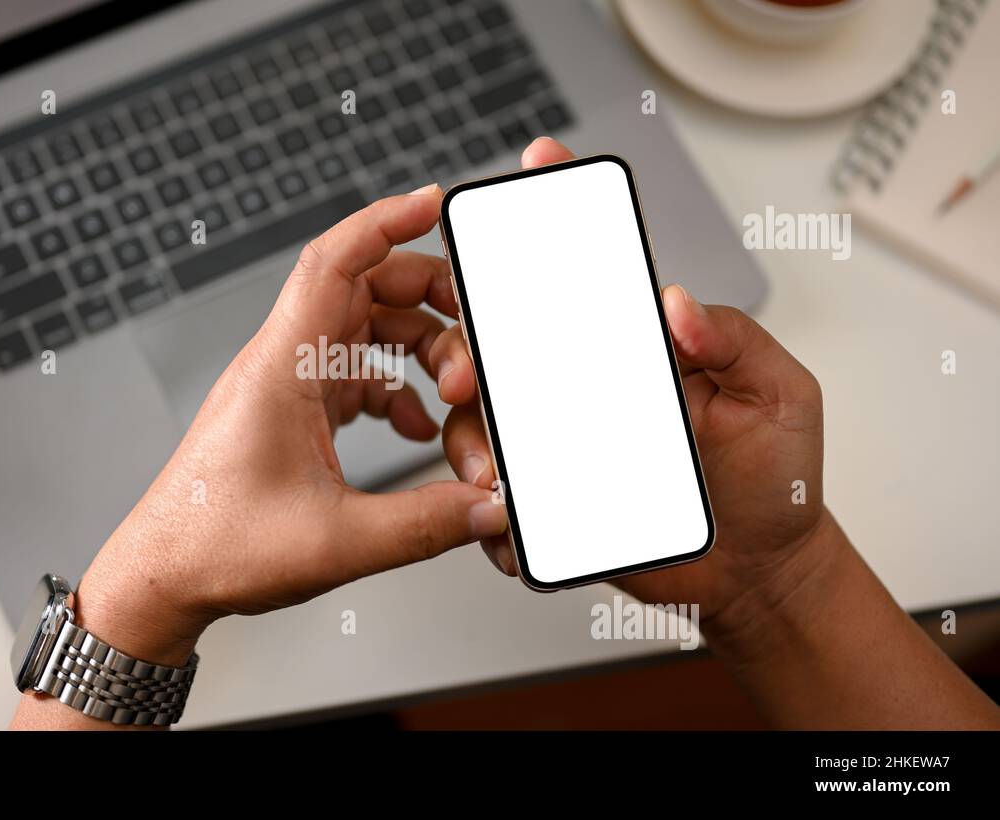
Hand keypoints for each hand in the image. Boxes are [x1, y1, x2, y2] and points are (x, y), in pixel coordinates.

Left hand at [76, 185, 508, 665]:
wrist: (163, 576)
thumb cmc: (215, 547)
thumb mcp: (337, 541)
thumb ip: (424, 524)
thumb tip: (486, 507)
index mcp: (282, 368)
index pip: (333, 261)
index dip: (386, 221)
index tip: (434, 203)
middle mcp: (281, 364)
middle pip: (364, 290)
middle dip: (428, 298)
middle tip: (475, 323)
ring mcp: (285, 387)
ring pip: (363, 332)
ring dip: (417, 351)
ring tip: (455, 394)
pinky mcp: (290, 414)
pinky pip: (353, 375)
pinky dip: (394, 390)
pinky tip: (415, 428)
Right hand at [432, 137, 827, 646]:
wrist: (757, 570)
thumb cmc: (772, 478)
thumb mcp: (778, 397)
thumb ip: (736, 341)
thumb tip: (678, 304)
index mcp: (633, 345)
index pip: (585, 273)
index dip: (558, 215)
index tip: (538, 163)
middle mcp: (582, 384)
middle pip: (500, 338)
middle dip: (465, 339)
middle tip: (467, 370)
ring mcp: (557, 440)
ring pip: (477, 416)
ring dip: (469, 434)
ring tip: (497, 471)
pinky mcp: (544, 499)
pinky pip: (492, 495)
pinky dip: (490, 508)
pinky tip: (508, 518)